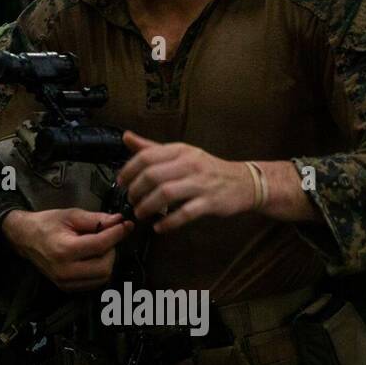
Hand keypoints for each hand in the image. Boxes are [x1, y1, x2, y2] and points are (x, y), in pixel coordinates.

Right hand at [1, 208, 133, 291]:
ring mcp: (65, 282)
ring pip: (102, 277)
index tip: (125, 225)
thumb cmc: (46, 224)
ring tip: (98, 247)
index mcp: (64, 250)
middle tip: (107, 237)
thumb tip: (119, 221)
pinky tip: (92, 258)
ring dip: (107, 261)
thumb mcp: (70, 215)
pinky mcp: (67, 288)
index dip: (117, 234)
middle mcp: (65, 270)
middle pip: (105, 266)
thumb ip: (96, 219)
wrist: (25, 238)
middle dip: (111, 249)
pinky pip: (94, 283)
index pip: (101, 245)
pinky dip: (99, 270)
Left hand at [117, 131, 255, 232]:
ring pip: (166, 193)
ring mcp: (201, 183)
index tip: (121, 182)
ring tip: (140, 213)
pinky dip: (169, 222)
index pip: (146, 156)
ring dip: (148, 206)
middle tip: (130, 200)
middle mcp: (190, 164)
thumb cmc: (207, 168)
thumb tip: (126, 137)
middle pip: (153, 175)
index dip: (128, 170)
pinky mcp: (211, 202)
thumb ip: (152, 148)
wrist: (244, 182)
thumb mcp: (181, 153)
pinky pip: (185, 213)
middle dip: (135, 191)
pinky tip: (159, 228)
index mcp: (180, 150)